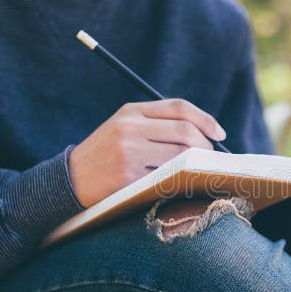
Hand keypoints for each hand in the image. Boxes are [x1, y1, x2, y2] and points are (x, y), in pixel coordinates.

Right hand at [69, 99, 225, 207]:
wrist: (70, 179)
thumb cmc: (107, 154)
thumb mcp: (125, 128)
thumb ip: (157, 124)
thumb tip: (204, 133)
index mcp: (131, 111)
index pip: (179, 108)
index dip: (205, 120)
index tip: (220, 134)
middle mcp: (130, 127)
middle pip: (185, 131)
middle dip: (206, 146)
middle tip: (211, 158)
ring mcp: (129, 152)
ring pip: (181, 155)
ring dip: (197, 165)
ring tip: (199, 170)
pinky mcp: (129, 177)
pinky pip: (167, 177)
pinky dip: (181, 180)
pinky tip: (183, 183)